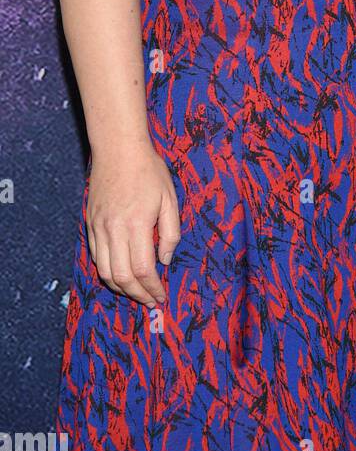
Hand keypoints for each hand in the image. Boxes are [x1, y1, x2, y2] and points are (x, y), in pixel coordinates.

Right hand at [86, 144, 180, 306]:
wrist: (118, 149)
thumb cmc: (149, 171)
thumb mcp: (170, 198)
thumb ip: (170, 232)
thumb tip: (164, 260)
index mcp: (136, 224)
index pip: (142, 269)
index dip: (153, 288)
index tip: (162, 295)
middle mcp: (114, 229)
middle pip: (121, 277)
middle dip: (137, 295)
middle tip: (151, 300)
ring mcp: (98, 227)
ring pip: (104, 271)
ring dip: (121, 288)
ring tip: (137, 292)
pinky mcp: (90, 224)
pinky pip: (96, 256)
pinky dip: (108, 271)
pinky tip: (121, 273)